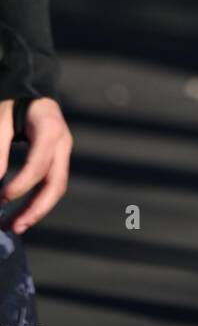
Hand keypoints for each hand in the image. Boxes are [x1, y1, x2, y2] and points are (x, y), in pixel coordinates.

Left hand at [0, 97, 72, 232]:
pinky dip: (38, 203)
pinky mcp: (59, 161)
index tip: (1, 199)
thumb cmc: (14, 108)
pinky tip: (21, 215)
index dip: (22, 185)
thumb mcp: (1, 123)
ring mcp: (64, 153)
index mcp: (49, 129)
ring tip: (14, 228)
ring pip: (57, 188)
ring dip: (37, 211)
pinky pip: (52, 186)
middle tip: (15, 228)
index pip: (39, 164)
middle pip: (56, 182)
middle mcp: (62, 143)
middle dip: (36, 208)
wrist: (33, 97)